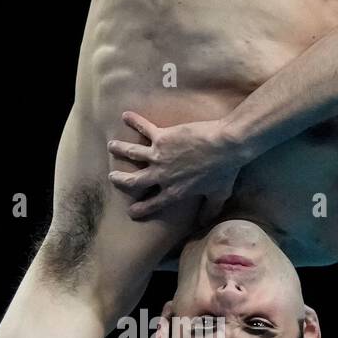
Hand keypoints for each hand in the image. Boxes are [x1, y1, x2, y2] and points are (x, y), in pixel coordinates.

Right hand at [107, 110, 245, 220]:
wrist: (226, 145)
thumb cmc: (225, 171)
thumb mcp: (218, 195)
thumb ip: (209, 210)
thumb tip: (203, 222)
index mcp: (175, 192)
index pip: (153, 204)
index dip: (141, 209)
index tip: (131, 211)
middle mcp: (162, 176)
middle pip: (134, 181)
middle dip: (121, 180)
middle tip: (113, 177)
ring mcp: (159, 156)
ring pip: (132, 153)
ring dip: (120, 149)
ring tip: (111, 146)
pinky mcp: (162, 137)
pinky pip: (144, 127)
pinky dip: (134, 121)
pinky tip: (125, 115)